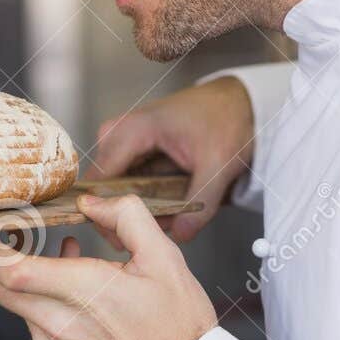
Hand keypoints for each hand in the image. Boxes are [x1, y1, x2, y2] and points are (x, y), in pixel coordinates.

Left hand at [0, 194, 217, 339]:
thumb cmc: (179, 328)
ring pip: (10, 300)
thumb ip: (126, 217)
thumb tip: (92, 203)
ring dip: (12, 267)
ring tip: (38, 239)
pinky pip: (30, 316)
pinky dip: (35, 289)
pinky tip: (67, 270)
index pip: (6, 267)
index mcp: (79, 292)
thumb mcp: (165, 258)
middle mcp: (56, 323)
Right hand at [89, 77, 254, 242]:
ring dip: (137, 208)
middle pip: (104, 187)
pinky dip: (146, 199)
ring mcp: (126, 142)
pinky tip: (167, 207)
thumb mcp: (219, 163)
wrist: (239, 103)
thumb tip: (181, 234)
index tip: (124, 237)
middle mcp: (121, 134)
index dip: (107, 211)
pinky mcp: (136, 152)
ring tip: (166, 220)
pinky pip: (130, 183)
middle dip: (124, 214)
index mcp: (134, 129)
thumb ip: (201, 202)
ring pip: (116, 188)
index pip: (100, 179)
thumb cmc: (226, 118)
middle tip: (150, 233)